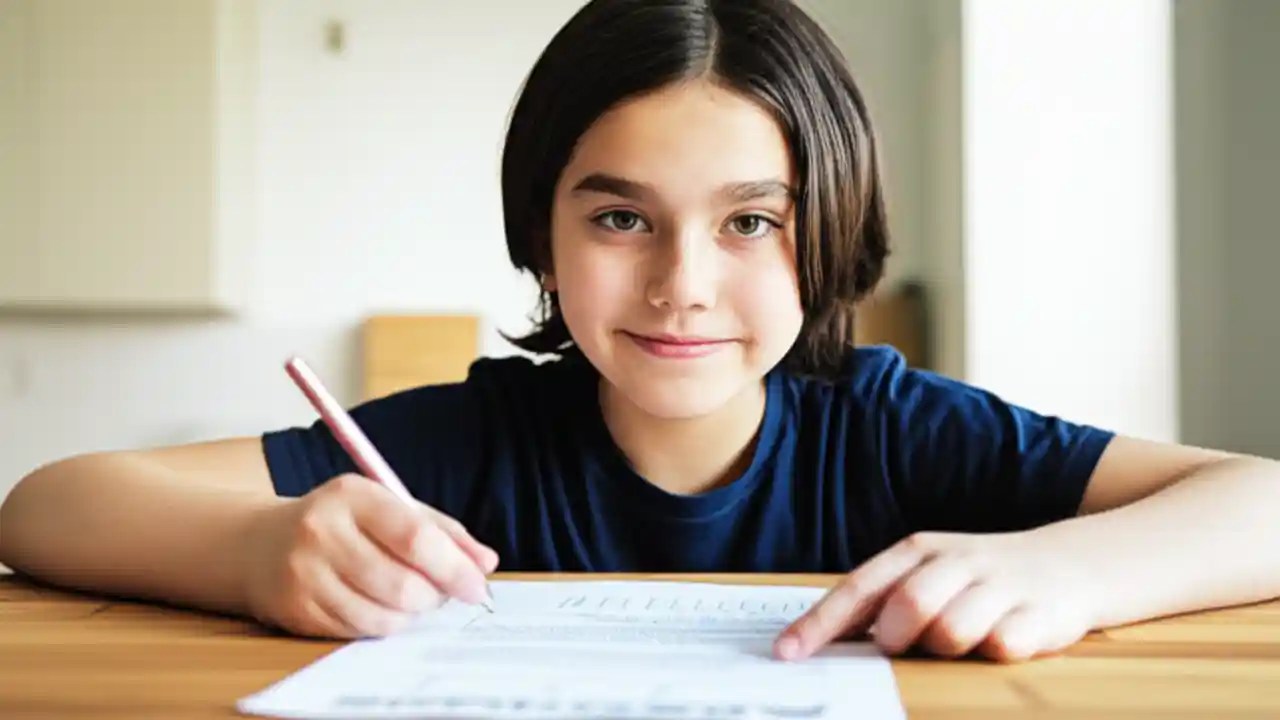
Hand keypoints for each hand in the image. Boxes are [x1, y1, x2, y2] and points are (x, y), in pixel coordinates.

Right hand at [242, 473, 498, 638]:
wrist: (259, 545)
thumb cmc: (342, 523)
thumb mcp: (389, 508)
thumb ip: (442, 531)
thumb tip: (485, 563)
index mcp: (353, 495)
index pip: (414, 537)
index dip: (453, 567)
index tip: (477, 586)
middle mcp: (322, 531)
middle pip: (401, 584)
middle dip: (435, 597)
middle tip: (441, 594)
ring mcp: (304, 573)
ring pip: (382, 615)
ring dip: (411, 615)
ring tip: (411, 599)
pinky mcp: (296, 610)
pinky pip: (359, 631)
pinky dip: (382, 625)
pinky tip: (379, 606)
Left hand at [774, 530, 1100, 661]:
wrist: (1071, 563)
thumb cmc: (979, 579)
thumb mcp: (928, 576)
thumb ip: (882, 604)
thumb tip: (822, 643)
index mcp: (916, 552)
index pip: (858, 589)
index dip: (820, 623)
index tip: (788, 653)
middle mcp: (955, 561)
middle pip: (908, 606)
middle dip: (897, 637)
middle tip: (903, 646)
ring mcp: (999, 585)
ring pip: (952, 630)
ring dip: (947, 648)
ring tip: (961, 641)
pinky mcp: (1039, 614)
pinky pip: (1004, 646)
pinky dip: (995, 652)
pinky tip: (1004, 639)